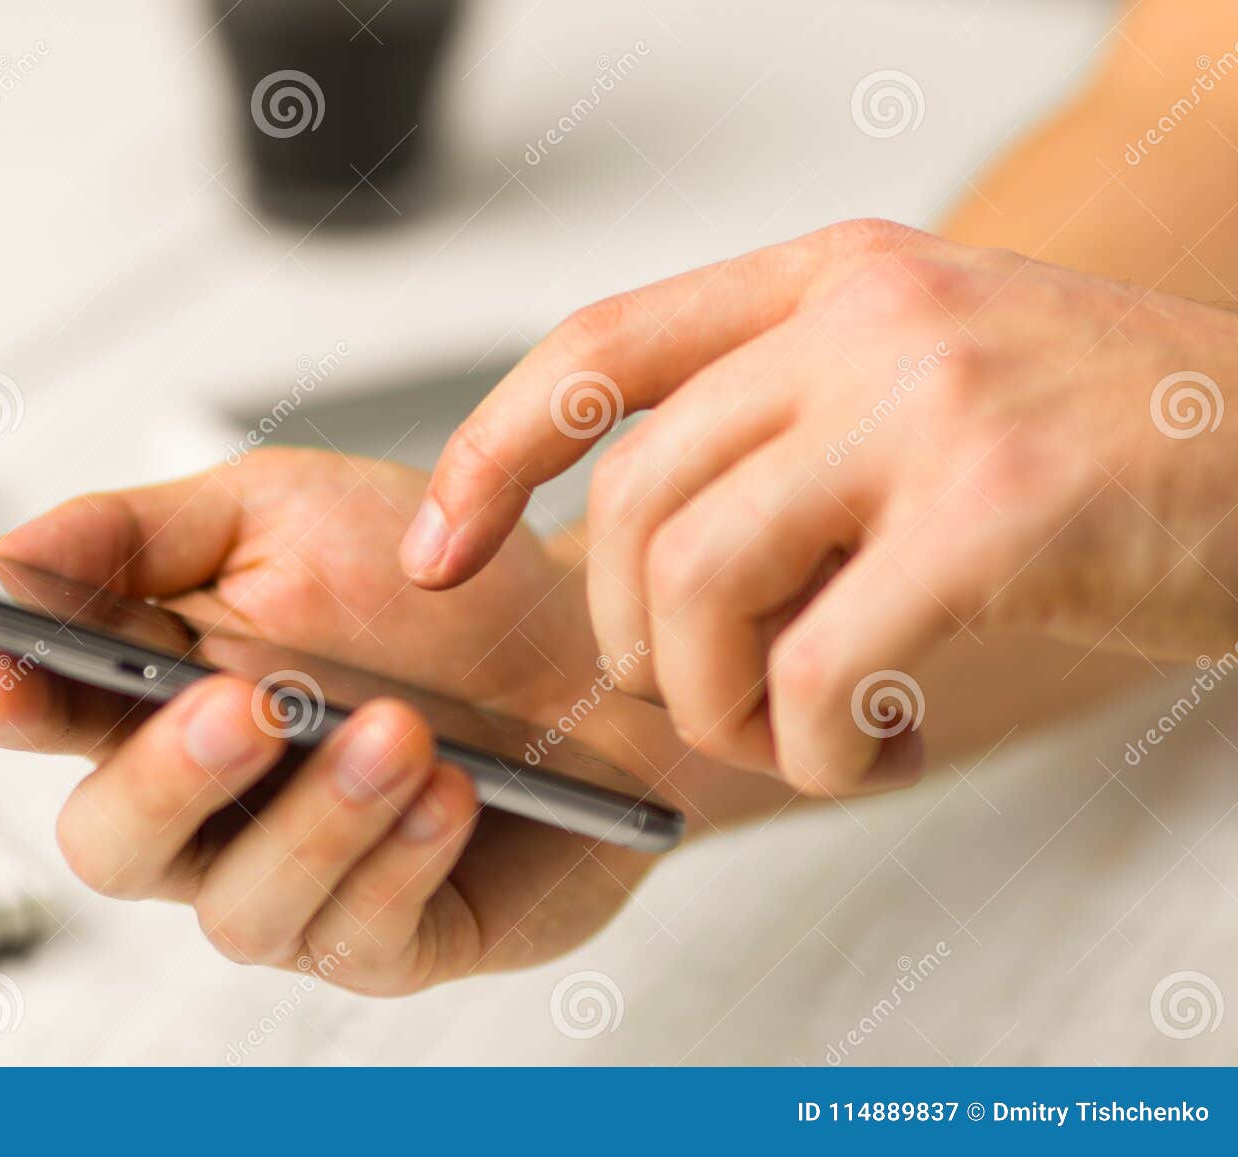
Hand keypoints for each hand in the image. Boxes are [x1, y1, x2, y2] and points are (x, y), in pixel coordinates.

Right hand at [0, 449, 752, 992]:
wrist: (587, 646)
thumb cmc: (434, 588)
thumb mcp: (283, 514)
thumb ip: (138, 534)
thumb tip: (5, 556)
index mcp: (164, 691)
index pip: (46, 715)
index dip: (8, 698)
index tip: (5, 663)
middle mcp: (216, 800)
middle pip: (114, 842)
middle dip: (164, 779)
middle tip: (240, 705)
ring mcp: (299, 877)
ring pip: (241, 905)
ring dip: (314, 819)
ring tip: (395, 733)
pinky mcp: (392, 935)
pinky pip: (360, 935)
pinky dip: (401, 860)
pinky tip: (448, 792)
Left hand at [403, 218, 1237, 797]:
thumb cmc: (1100, 446)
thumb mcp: (921, 380)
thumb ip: (782, 427)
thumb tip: (635, 559)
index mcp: (828, 280)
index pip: (597, 349)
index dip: (490, 454)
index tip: (440, 550)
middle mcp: (865, 320)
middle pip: (640, 502)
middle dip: (638, 640)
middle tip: (707, 697)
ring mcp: (931, 405)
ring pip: (703, 580)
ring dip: (715, 700)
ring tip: (785, 730)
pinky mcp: (996, 514)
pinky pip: (816, 665)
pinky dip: (808, 746)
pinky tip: (863, 749)